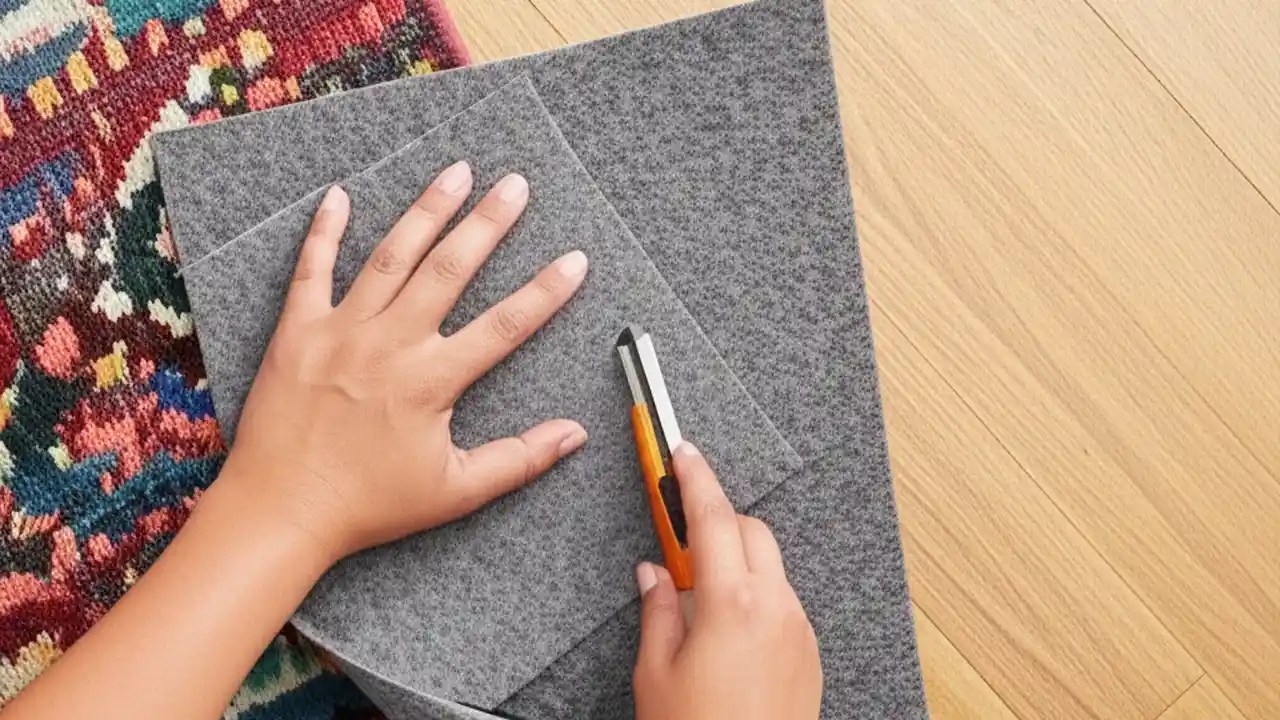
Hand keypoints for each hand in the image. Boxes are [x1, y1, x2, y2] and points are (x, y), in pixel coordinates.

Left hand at [217, 161, 589, 562]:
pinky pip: (311, 270)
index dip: (545, 292)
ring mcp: (341, 331)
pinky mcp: (298, 331)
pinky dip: (325, 231)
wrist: (281, 510)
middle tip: (516, 184)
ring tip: (456, 172)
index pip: (504, 325)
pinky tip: (338, 195)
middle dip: (488, 223)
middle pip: (450, 269)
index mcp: (431, 381)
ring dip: (426, 210)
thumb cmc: (370, 505)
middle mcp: (390, 344)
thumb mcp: (455, 492)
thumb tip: (576, 435)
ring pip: (391, 256)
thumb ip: (519, 460)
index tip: (575, 260)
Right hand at [632, 443, 821, 719]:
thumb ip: (658, 610)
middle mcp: (775, 607)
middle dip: (717, 519)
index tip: (681, 452)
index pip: (712, 516)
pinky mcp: (809, 652)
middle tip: (679, 535)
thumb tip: (654, 573)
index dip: (694, 477)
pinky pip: (782, 600)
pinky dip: (755, 594)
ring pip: (770, 565)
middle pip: (750, 530)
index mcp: (732, 603)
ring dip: (738, 560)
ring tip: (699, 595)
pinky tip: (726, 630)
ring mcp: (798, 628)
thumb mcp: (656, 673)